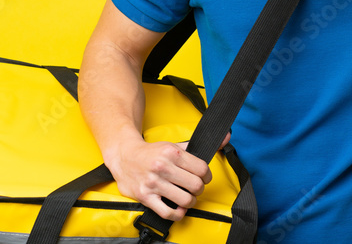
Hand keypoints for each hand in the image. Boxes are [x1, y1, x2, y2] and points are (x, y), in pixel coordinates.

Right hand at [107, 132, 230, 220]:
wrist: (124, 156)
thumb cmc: (152, 152)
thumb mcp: (174, 145)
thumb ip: (198, 145)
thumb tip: (226, 137)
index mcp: (172, 153)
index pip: (202, 170)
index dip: (207, 176)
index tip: (203, 178)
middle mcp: (163, 167)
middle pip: (196, 186)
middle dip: (199, 189)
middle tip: (195, 188)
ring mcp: (154, 183)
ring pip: (185, 200)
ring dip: (190, 202)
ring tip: (187, 198)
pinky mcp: (146, 197)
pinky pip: (167, 213)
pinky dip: (178, 214)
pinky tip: (178, 208)